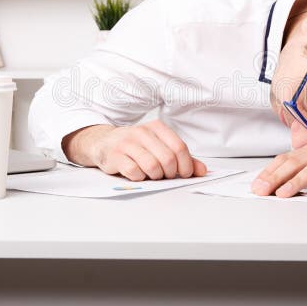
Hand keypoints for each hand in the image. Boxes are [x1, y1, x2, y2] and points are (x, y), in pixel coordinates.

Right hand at [68, 120, 206, 181]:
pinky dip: (140, 178)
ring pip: (152, 166)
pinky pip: (135, 172)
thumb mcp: (159, 147)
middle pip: (167, 159)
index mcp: (157, 127)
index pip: (179, 148)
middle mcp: (142, 132)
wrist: (104, 143)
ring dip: (155, 176)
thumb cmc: (136, 147)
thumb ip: (182, 158)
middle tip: (165, 176)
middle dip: (170, 173)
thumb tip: (202, 170)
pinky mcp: (115, 155)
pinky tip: (138, 174)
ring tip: (151, 175)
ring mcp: (127, 143)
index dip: (185, 165)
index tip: (183, 174)